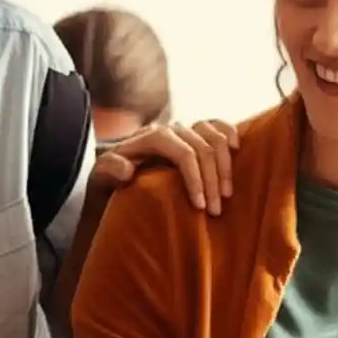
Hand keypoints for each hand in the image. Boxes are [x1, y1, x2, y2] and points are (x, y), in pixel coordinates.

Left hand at [92, 119, 239, 215]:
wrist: (111, 174)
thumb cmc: (107, 180)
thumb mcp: (99, 178)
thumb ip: (108, 171)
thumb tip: (128, 170)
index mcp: (151, 137)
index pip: (185, 154)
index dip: (196, 179)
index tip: (200, 207)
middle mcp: (170, 129)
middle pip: (203, 149)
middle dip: (213, 181)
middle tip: (215, 211)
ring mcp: (184, 129)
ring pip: (216, 137)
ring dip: (226, 167)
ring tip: (226, 194)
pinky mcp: (194, 134)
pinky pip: (218, 126)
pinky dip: (230, 134)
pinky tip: (238, 150)